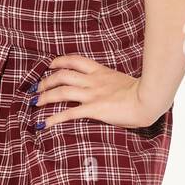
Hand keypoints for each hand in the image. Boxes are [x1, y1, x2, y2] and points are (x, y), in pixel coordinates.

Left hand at [29, 53, 158, 129]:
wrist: (150, 98)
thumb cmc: (143, 92)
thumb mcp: (123, 82)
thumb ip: (111, 83)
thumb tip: (108, 89)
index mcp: (101, 72)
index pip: (75, 60)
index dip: (59, 61)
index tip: (50, 65)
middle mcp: (93, 81)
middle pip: (63, 74)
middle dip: (46, 80)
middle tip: (36, 88)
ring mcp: (93, 94)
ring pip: (62, 91)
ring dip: (46, 96)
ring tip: (35, 102)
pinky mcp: (94, 109)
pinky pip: (69, 113)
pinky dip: (54, 118)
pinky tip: (44, 124)